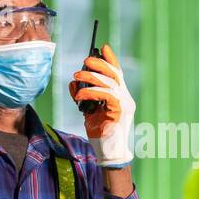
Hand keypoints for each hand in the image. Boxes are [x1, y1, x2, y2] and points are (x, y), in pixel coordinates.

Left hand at [70, 43, 134, 166]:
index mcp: (120, 96)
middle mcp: (125, 98)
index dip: (111, 59)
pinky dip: (91, 92)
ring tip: (77, 75)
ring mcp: (125, 104)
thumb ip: (83, 96)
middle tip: (85, 61)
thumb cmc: (99, 133)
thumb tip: (73, 83)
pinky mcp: (120, 111)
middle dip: (99, 63)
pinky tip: (80, 95)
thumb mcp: (88, 110)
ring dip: (91, 76)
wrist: (107, 152)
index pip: (117, 73)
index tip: (103, 47)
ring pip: (109, 82)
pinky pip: (106, 95)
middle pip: (114, 74)